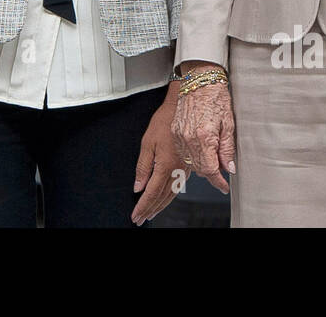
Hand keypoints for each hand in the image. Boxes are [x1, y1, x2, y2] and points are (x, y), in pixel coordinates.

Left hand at [131, 82, 182, 224]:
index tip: (136, 216)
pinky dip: (171, 195)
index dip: (143, 206)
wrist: (186, 107)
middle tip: (141, 218)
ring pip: (172, 193)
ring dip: (161, 205)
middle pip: (162, 197)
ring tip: (151, 212)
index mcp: (165, 165)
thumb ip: (143, 166)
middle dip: (151, 209)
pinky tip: (167, 197)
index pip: (151, 193)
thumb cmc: (166, 120)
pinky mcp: (190, 164)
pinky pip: (179, 185)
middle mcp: (177, 170)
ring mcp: (186, 168)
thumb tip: (138, 185)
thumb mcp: (148, 142)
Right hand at [171, 65, 235, 194]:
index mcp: (204, 137)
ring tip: (211, 161)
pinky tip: (199, 153)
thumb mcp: (228, 124)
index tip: (223, 186)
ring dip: (201, 167)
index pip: (210, 170)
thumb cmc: (215, 97)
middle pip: (199, 169)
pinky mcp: (174, 132)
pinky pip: (182, 153)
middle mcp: (188, 138)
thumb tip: (229, 168)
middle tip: (221, 172)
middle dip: (211, 174)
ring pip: (189, 162)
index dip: (218, 181)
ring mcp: (179, 135)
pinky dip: (191, 157)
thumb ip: (227, 149)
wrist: (199, 80)